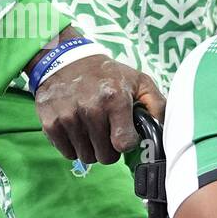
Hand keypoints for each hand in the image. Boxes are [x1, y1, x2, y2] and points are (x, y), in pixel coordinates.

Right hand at [30, 31, 164, 163]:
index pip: (123, 145)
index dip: (126, 143)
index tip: (124, 134)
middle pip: (105, 156)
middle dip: (110, 149)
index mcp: (114, 100)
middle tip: (108, 132)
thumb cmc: (107, 75)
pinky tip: (77, 130)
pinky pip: (67, 153)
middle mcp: (90, 109)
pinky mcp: (50, 123)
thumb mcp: (139, 81)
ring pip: (86, 157)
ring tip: (93, 130)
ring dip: (92, 149)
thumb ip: (157, 104)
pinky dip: (74, 146)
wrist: (65, 60)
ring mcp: (68, 117)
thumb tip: (166, 129)